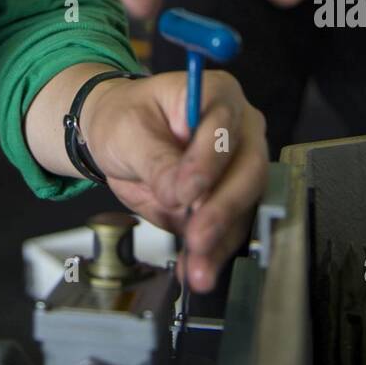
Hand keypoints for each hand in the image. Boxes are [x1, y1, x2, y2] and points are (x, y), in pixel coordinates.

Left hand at [83, 71, 268, 291]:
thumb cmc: (124, 118)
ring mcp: (238, 165)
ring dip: (220, 241)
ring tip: (197, 270)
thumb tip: (178, 193)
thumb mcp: (128, 132)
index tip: (185, 192)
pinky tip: (195, 270)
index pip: (223, 128)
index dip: (207, 162)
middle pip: (247, 170)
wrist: (119, 137)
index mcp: (215, 94)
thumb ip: (156, 160)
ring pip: (242, 207)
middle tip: (197, 237)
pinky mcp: (229, 199)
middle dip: (222, 209)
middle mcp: (238, 128)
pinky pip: (228, 229)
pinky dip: (213, 253)